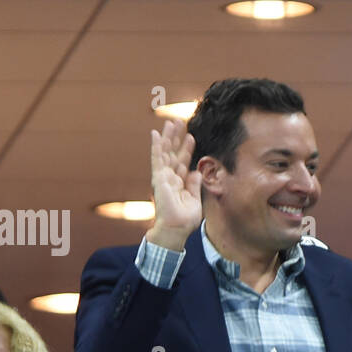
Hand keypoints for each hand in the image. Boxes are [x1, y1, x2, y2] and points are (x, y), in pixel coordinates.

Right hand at [148, 118, 202, 248]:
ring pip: (165, 152)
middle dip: (176, 138)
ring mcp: (163, 177)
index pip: (183, 161)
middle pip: (173, 153)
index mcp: (179, 183)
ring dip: (168, 137)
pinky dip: (156, 146)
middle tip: (179, 122)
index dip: (187, 149)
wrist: (176, 229)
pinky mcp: (158, 178)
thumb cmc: (184, 220)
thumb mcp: (194, 200)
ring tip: (171, 122)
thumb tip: (196, 172)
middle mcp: (170, 177)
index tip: (191, 136)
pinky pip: (157, 159)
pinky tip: (156, 134)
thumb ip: (194, 185)